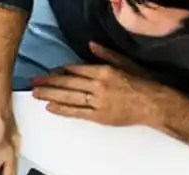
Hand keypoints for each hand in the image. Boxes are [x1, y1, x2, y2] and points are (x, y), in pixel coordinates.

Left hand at [32, 43, 165, 127]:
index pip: (76, 70)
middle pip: (68, 83)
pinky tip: (49, 107)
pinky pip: (76, 112)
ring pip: (69, 97)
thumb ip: (107, 54)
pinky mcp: (98, 116)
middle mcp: (98, 86)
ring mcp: (97, 102)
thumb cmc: (142, 83)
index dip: (60, 71)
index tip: (49, 72)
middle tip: (34, 81)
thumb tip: (92, 45)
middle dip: (49, 82)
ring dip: (50, 95)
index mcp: (104, 71)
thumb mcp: (126, 63)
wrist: (154, 103)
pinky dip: (62, 110)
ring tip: (36, 93)